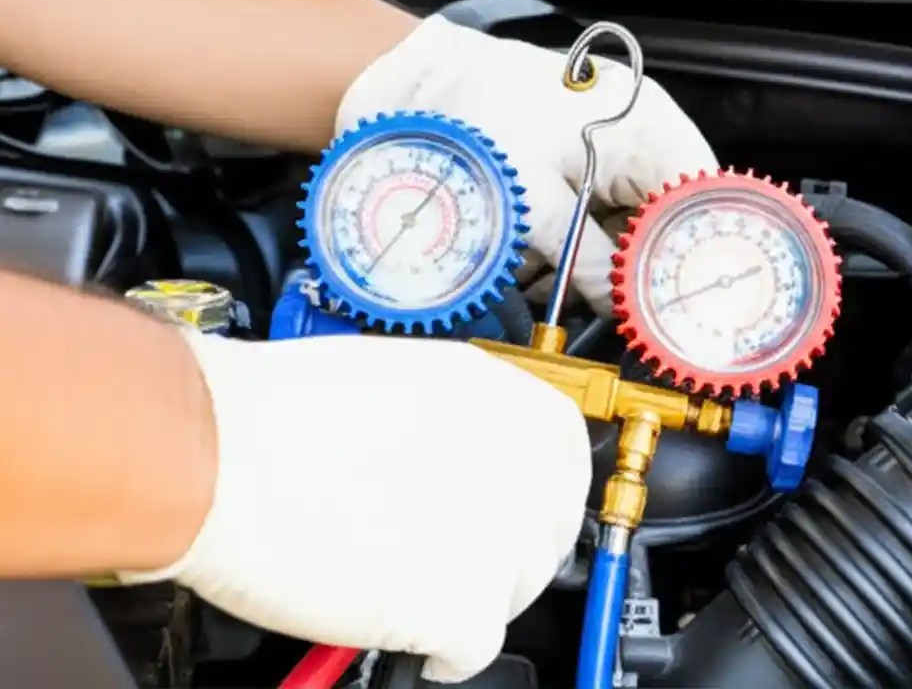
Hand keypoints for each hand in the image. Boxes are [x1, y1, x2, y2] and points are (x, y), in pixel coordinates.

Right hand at [117, 331, 590, 683]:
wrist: (216, 454)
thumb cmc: (276, 410)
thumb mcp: (401, 382)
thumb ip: (454, 422)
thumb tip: (461, 461)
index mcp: (504, 399)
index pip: (567, 454)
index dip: (542, 490)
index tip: (522, 509)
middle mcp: (516, 464)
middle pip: (549, 529)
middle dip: (513, 552)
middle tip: (465, 560)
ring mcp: (496, 537)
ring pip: (518, 590)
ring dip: (479, 599)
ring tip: (424, 593)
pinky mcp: (460, 603)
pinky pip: (475, 648)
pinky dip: (447, 654)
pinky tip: (417, 640)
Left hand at [336, 14, 717, 315]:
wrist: (412, 82)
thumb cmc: (472, 123)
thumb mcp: (534, 211)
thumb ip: (589, 265)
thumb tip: (621, 308)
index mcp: (645, 129)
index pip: (698, 207)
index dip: (682, 260)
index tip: (656, 303)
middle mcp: (639, 124)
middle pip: (663, 215)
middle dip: (626, 263)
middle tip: (594, 299)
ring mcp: (610, 131)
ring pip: (625, 213)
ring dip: (591, 252)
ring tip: (544, 275)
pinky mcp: (578, 141)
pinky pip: (593, 198)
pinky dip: (569, 230)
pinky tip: (534, 252)